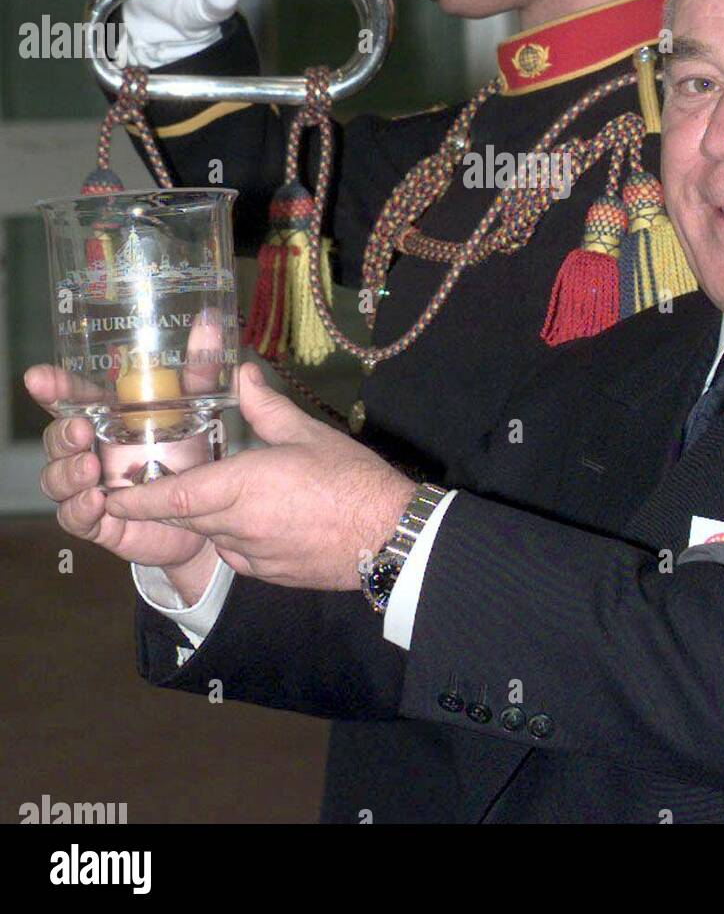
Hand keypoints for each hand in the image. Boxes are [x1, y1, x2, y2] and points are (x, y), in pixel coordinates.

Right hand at [26, 363, 214, 580]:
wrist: (208, 513)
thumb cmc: (193, 452)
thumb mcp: (197, 409)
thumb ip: (199, 371)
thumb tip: (209, 322)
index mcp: (107, 417)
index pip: (71, 397)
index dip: (52, 386)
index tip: (38, 377)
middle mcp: (92, 449)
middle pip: (56, 438)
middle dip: (60, 433)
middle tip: (80, 430)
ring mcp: (92, 486)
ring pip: (55, 478)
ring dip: (66, 472)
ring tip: (90, 468)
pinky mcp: (100, 521)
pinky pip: (74, 516)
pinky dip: (78, 509)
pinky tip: (95, 501)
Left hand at [104, 363, 415, 591]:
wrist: (389, 536)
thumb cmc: (351, 479)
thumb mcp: (307, 433)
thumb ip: (266, 406)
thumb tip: (241, 373)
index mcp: (245, 485)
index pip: (176, 495)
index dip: (138, 497)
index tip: (109, 495)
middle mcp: (240, 525)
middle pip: (186, 517)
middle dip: (161, 505)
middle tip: (141, 489)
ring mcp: (254, 554)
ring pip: (212, 535)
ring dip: (201, 518)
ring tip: (203, 497)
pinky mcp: (270, 574)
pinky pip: (235, 554)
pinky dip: (229, 537)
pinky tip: (247, 521)